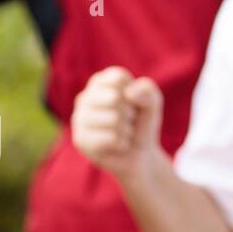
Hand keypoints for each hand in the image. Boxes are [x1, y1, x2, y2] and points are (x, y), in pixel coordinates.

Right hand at [72, 66, 164, 181]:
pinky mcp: (80, 139)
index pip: (118, 77)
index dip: (135, 93)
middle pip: (116, 97)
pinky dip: (123, 143)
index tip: (133, 102)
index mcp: (100, 81)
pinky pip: (111, 138)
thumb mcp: (153, 102)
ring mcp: (79, 118)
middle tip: (128, 121)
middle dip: (130, 113)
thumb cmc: (142, 122)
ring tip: (123, 132)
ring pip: (114, 119)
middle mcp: (85, 97)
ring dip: (127, 129)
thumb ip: (147, 91)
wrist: (139, 153)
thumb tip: (128, 93)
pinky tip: (118, 145)